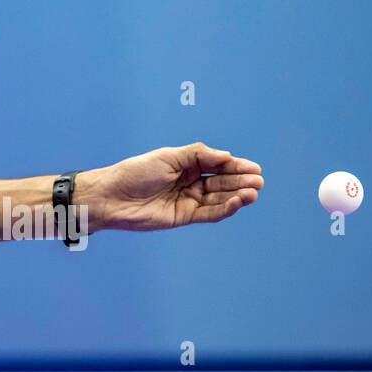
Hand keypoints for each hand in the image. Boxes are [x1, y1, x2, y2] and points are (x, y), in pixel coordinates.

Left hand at [82, 142, 263, 231]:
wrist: (112, 197)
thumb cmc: (135, 172)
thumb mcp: (167, 157)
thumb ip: (197, 155)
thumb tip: (226, 155)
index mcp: (185, 164)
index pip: (216, 164)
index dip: (235, 166)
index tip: (254, 167)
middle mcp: (189, 182)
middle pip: (221, 181)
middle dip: (241, 180)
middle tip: (259, 181)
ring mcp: (188, 200)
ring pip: (219, 197)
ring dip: (237, 195)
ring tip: (253, 192)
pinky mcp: (184, 216)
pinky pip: (210, 213)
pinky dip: (225, 208)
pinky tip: (237, 202)